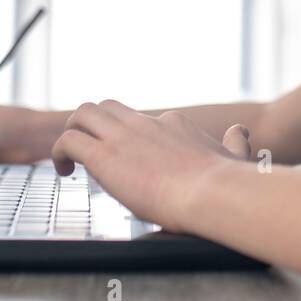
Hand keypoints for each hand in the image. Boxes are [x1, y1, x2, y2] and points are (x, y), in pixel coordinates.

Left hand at [50, 100, 253, 234]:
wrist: (211, 193)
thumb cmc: (226, 183)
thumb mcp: (236, 157)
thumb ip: (237, 144)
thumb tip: (241, 132)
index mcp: (173, 125)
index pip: (141, 121)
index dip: (129, 140)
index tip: (128, 164)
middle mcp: (145, 124)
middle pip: (107, 107)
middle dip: (92, 126)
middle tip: (89, 154)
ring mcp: (123, 137)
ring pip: (82, 113)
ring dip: (71, 132)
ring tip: (69, 161)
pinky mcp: (104, 156)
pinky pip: (68, 141)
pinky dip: (59, 153)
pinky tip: (64, 173)